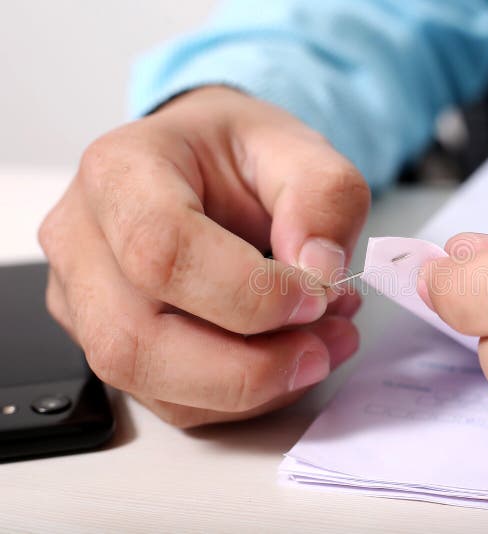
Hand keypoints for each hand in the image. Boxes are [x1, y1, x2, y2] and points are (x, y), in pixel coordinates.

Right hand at [39, 87, 369, 426]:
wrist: (205, 170)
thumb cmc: (238, 155)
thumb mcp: (299, 149)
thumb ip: (323, 197)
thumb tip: (319, 272)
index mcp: (120, 171)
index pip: (161, 249)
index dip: (247, 292)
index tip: (316, 296)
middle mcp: (83, 240)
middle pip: (136, 340)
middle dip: (249, 365)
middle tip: (325, 346)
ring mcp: (85, 299)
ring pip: (151, 383)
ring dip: (252, 387)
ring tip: (321, 349)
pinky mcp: (109, 343)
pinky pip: (171, 400)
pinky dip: (242, 397)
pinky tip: (289, 359)